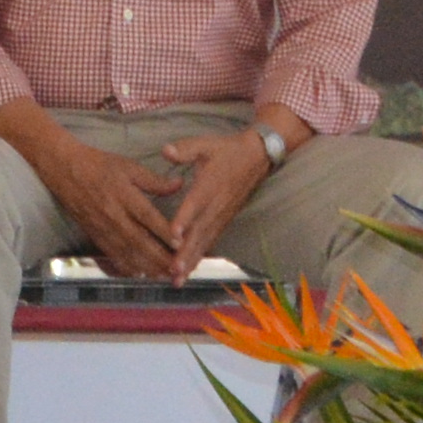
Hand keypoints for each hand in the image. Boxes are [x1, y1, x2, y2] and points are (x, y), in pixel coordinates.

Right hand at [6, 114, 183, 279]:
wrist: (63, 170)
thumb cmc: (98, 165)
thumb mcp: (128, 166)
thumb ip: (154, 180)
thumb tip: (179, 184)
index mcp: (123, 195)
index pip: (147, 217)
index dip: (164, 231)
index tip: (181, 243)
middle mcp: (113, 215)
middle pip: (139, 241)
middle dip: (159, 257)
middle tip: (178, 269)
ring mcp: (103, 228)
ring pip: (127, 252)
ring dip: (146, 266)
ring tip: (165, 276)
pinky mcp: (95, 235)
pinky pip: (112, 255)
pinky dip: (127, 267)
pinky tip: (140, 275)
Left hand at [161, 118, 282, 269]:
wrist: (256, 158)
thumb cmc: (226, 151)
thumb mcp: (205, 143)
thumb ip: (185, 148)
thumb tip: (166, 150)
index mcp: (208, 186)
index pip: (195, 205)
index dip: (185, 220)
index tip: (173, 236)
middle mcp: (215, 206)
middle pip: (199, 232)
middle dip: (186, 253)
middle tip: (173, 271)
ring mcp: (220, 216)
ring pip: (204, 242)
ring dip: (191, 262)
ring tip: (177, 279)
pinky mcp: (223, 221)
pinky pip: (210, 242)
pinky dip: (199, 257)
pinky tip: (188, 271)